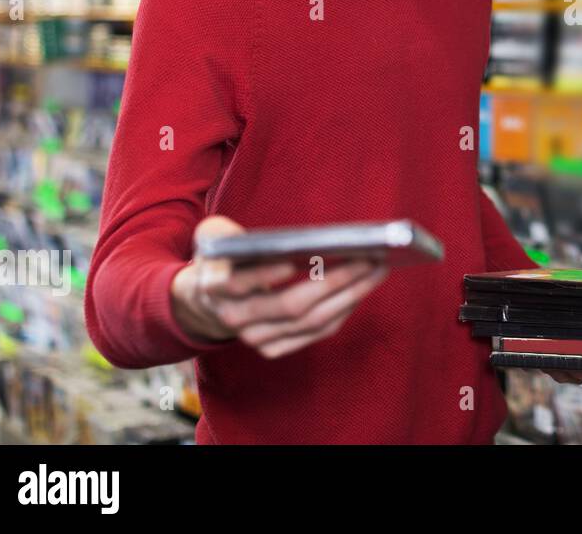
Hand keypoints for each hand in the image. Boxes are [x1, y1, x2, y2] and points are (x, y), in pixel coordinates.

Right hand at [170, 215, 389, 358]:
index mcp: (216, 287)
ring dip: (349, 295)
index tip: (294, 261)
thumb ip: (226, 232)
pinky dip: (343, 310)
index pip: (238, 284)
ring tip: (376, 270)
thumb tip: (273, 237)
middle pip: (291, 305)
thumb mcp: (214, 237)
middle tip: (368, 258)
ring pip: (310, 321)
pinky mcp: (273, 349)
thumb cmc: (222, 258)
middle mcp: (235, 318)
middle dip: (334, 280)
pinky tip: (362, 288)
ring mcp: (255, 338)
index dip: (265, 274)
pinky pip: (316, 332)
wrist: (204, 301)